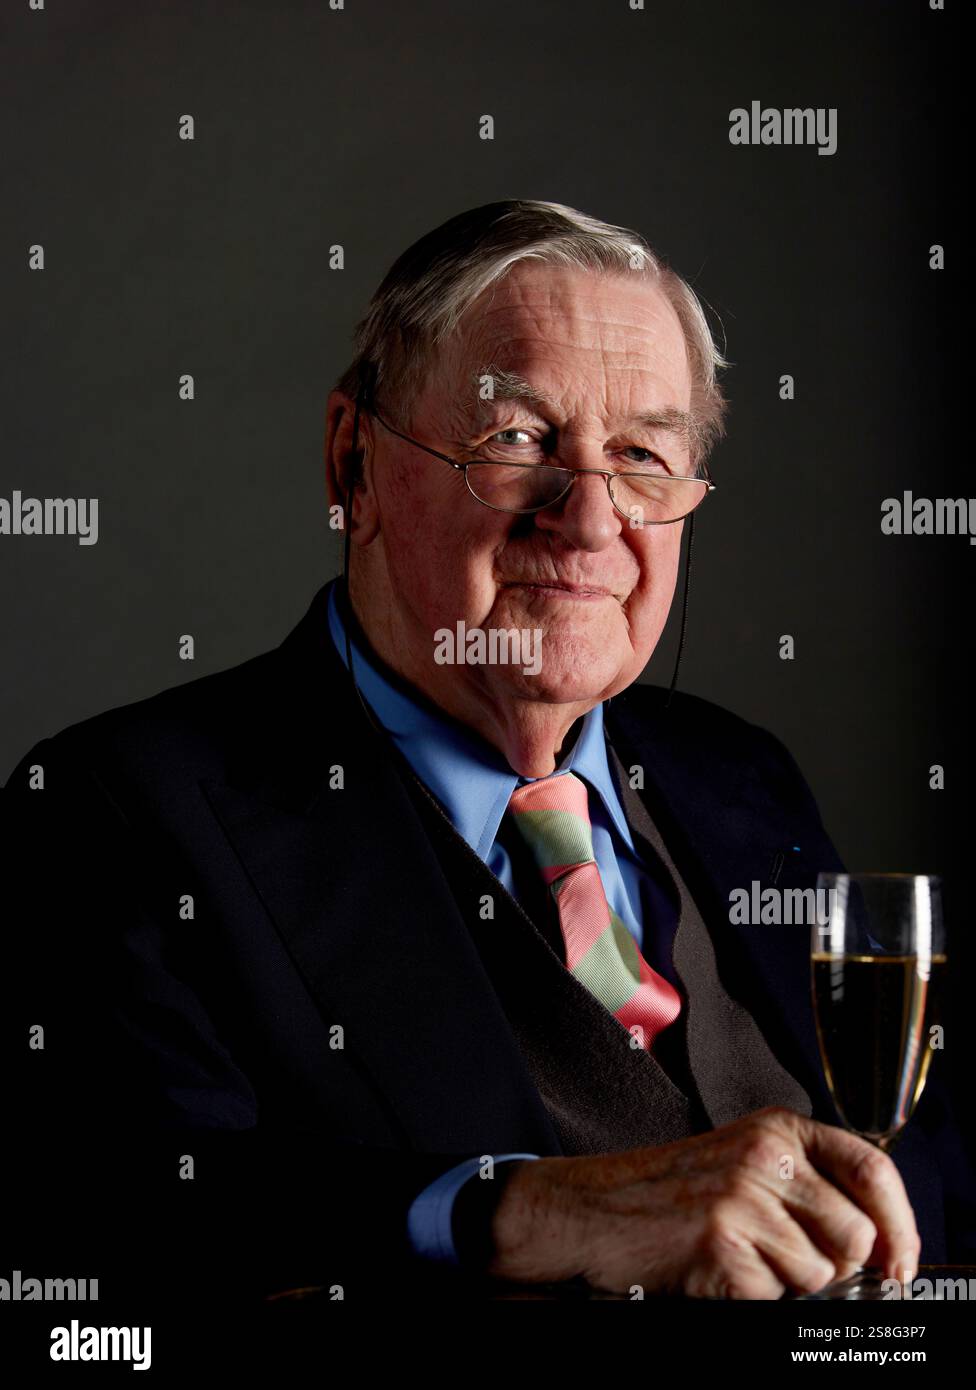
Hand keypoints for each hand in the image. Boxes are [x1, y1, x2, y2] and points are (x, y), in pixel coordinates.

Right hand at [485, 1106, 920, 1298]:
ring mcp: (743, 1199)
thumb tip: (873, 1242)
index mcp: (776, 1129)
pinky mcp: (722, 1244)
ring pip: (819, 1275)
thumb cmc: (665, 1190)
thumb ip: (803, 1182)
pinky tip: (715, 1273)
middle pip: (856, 1235)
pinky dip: (750, 1300)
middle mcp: (766, 1155)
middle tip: (790, 1266)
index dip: (898, 1222)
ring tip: (740, 1261)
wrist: (592, 1208)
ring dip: (786, 1285)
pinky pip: (774, 1300)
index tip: (897, 1259)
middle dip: (835, 1267)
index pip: (871, 1167)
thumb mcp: (742, 1160)